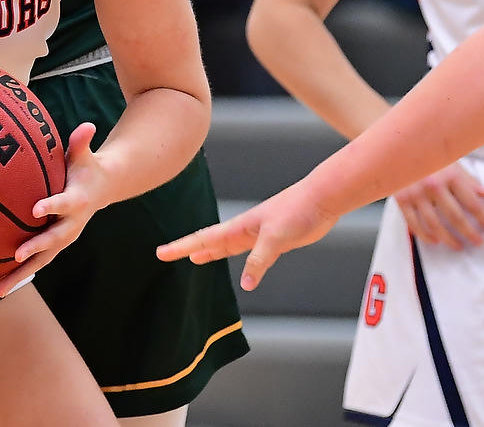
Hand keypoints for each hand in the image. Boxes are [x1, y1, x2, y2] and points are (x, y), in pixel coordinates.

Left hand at [0, 124, 108, 295]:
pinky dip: (18, 274)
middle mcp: (72, 224)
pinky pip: (37, 262)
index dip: (51, 207)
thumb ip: (81, 142)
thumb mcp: (84, 155)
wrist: (103, 188)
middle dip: (37, 248)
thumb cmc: (86, 167)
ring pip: (43, 260)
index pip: (64, 204)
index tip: (34, 210)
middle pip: (54, 240)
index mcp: (78, 201)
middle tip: (17, 256)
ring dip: (22, 274)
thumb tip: (87, 126)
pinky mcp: (55, 246)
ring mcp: (64, 238)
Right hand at [156, 177, 339, 289]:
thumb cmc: (298, 211)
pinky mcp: (275, 242)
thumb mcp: (276, 237)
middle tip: (166, 255)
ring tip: (195, 260)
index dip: (181, 247)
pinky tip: (244, 271)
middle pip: (209, 242)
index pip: (203, 239)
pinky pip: (250, 255)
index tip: (161, 253)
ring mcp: (259, 236)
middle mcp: (245, 231)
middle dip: (187, 249)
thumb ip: (260, 260)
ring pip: (228, 247)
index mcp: (240, 227)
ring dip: (210, 253)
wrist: (322, 199)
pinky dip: (242, 263)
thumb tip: (246, 284)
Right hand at [393, 163, 483, 249]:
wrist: (400, 147)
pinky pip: (414, 223)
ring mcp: (416, 194)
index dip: (483, 217)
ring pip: (435, 224)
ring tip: (458, 246)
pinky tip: (435, 241)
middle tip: (478, 241)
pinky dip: (425, 235)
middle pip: (455, 217)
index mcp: (450, 175)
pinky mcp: (402, 200)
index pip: (472, 202)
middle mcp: (434, 186)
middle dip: (469, 232)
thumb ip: (468, 179)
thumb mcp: (452, 161)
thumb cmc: (430, 154)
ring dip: (448, 239)